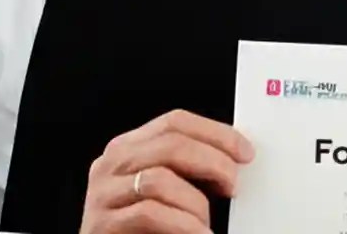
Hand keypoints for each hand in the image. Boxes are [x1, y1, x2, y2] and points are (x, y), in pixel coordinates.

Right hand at [80, 109, 254, 233]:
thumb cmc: (145, 229)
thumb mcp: (167, 192)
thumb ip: (186, 171)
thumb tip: (233, 159)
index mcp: (128, 148)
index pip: (174, 123)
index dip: (215, 133)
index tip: (244, 151)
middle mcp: (110, 165)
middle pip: (170, 144)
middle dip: (213, 162)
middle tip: (233, 185)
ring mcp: (102, 194)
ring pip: (160, 179)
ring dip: (195, 204)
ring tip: (206, 225)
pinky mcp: (102, 224)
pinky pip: (150, 213)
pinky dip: (184, 226)